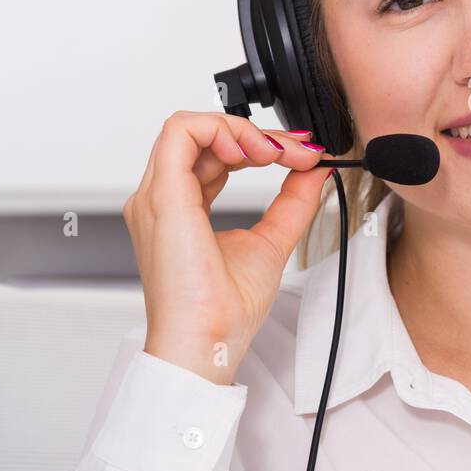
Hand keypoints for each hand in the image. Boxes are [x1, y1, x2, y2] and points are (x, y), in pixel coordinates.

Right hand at [123, 111, 330, 384]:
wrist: (209, 344)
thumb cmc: (224, 312)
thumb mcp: (272, 242)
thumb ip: (292, 202)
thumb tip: (313, 169)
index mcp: (181, 208)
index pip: (215, 155)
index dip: (259, 145)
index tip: (302, 157)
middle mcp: (162, 198)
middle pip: (205, 137)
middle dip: (259, 135)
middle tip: (299, 154)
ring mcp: (157, 195)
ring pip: (189, 126)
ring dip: (241, 128)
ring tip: (276, 153)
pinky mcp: (162, 196)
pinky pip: (180, 132)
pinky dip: (221, 128)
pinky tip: (255, 151)